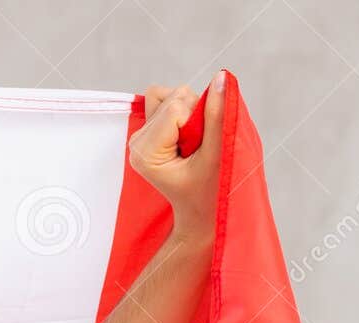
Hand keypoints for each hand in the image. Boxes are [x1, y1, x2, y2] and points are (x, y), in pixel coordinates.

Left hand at [129, 74, 224, 249]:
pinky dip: (187, 110)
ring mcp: (142, 136)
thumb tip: (221, 76)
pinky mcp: (151, 129)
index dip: (199, 120)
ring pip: (173, 94)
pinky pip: (170, 98)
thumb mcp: (217, 154)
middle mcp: (137, 142)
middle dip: (195, 114)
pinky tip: (189, 136)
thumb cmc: (211, 191)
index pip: (175, 107)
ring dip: (193, 112)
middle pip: (172, 96)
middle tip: (199, 147)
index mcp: (145, 152)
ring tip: (195, 145)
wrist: (202, 210)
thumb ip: (218, 115)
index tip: (200, 148)